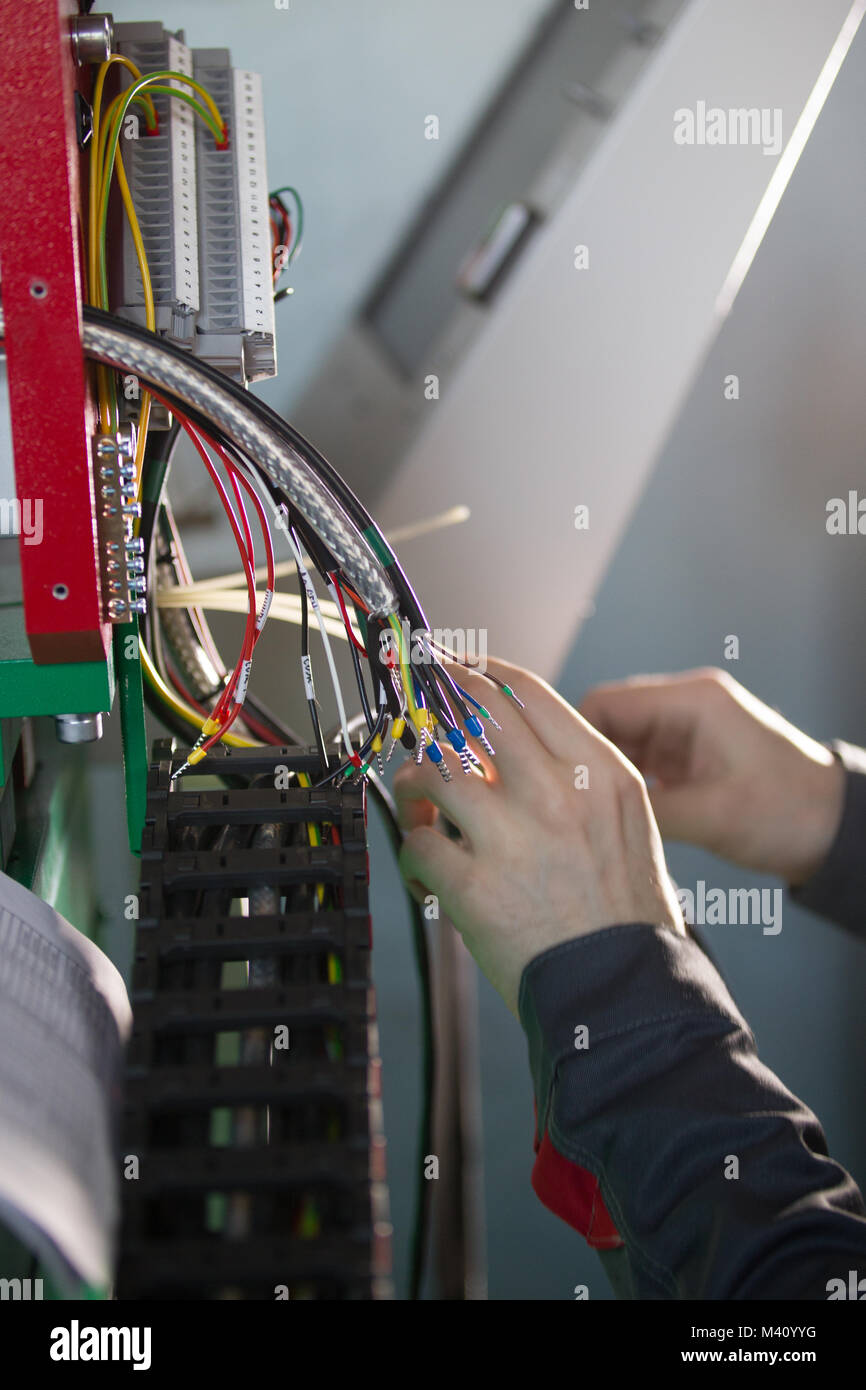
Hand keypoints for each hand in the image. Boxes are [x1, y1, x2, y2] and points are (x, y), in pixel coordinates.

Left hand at [393, 657, 683, 1016]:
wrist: (625, 994)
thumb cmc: (627, 916)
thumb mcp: (629, 824)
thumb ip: (577, 777)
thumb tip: (513, 744)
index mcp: (600, 773)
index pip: (526, 692)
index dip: (477, 671)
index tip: (452, 667)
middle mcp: (555, 794)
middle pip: (473, 711)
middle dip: (433, 697)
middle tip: (412, 698)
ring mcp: (511, 838)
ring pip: (433, 771)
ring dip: (415, 783)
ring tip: (422, 809)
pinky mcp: (473, 886)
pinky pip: (417, 843)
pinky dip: (413, 854)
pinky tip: (427, 873)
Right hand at [579, 668, 844, 886]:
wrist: (837, 830)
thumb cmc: (791, 813)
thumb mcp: (712, 815)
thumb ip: (645, 809)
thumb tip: (582, 812)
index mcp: (693, 702)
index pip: (605, 702)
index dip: (570, 736)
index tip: (548, 774)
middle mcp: (686, 707)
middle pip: (606, 722)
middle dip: (581, 759)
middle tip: (556, 799)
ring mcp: (687, 731)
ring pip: (618, 745)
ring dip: (601, 775)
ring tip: (577, 811)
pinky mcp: (689, 756)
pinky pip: (639, 763)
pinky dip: (621, 785)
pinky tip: (606, 815)